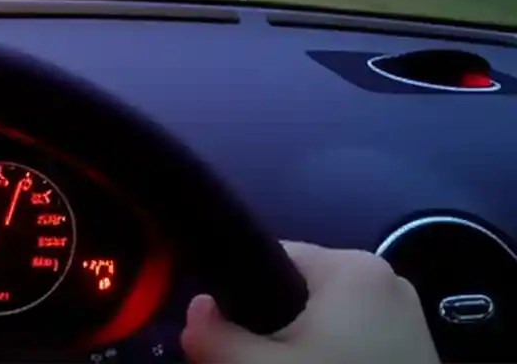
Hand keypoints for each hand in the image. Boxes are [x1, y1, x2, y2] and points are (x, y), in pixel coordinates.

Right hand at [181, 241, 437, 363]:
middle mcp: (385, 278)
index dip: (241, 297)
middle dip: (272, 327)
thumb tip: (195, 311)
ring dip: (301, 347)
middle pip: (297, 292)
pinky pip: (354, 339)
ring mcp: (407, 315)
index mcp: (351, 267)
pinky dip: (332, 357)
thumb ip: (217, 338)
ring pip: (325, 320)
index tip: (234, 337)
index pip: (272, 258)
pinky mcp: (416, 347)